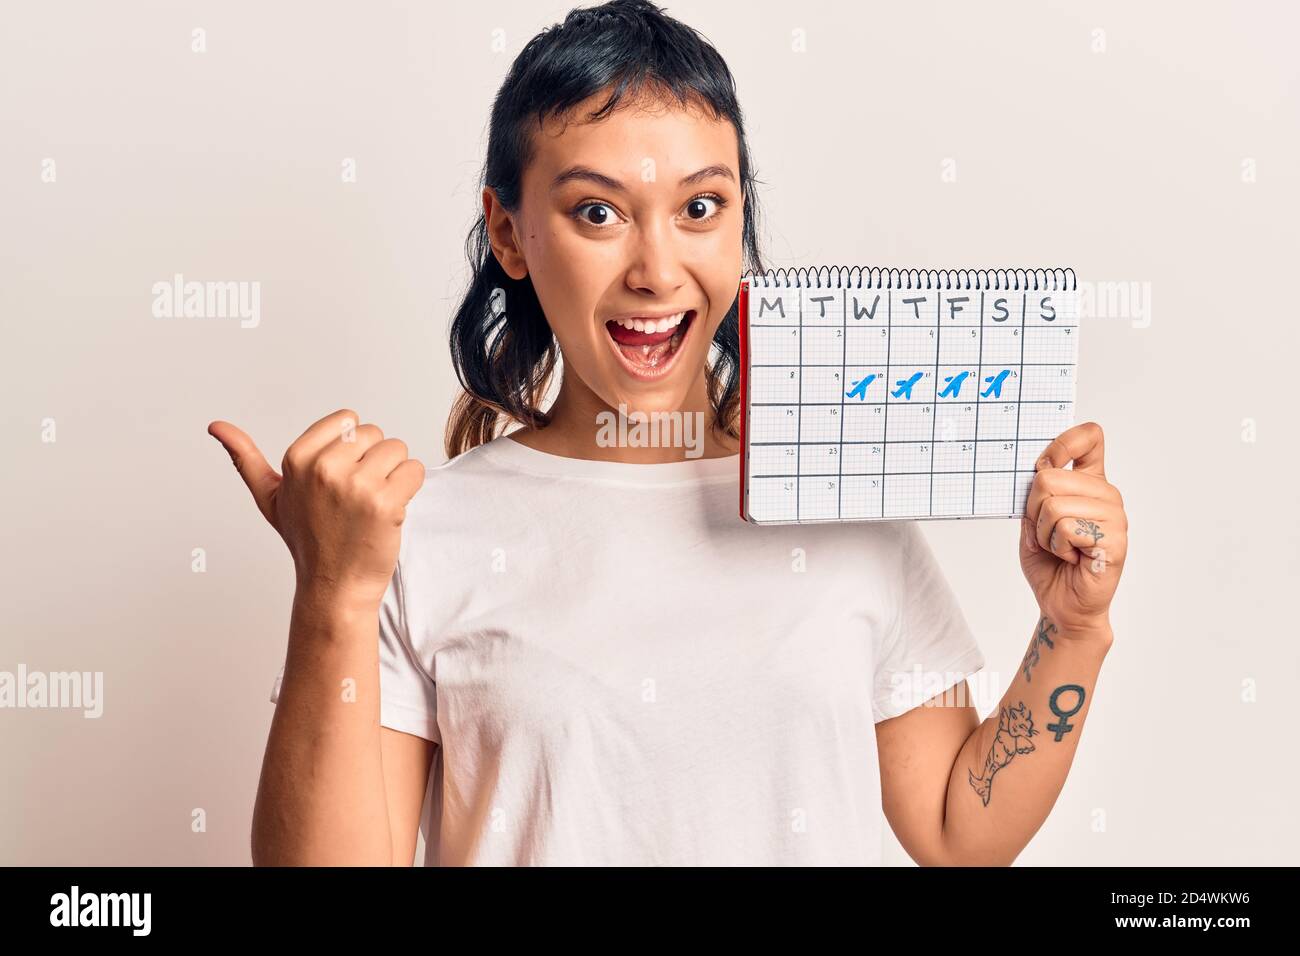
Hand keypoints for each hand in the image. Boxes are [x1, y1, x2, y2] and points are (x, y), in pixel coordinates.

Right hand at [208, 408, 424, 608]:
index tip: (338, 477)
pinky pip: (414, 470)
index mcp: (298, 459)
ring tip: (371, 504)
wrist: (334, 586)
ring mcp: (355, 486)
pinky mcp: (385, 503)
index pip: (348, 419)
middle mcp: (324, 468)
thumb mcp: (270, 497)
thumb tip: (216, 426)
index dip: (351, 447)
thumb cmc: (307, 541)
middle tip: (356, 497)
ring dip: (393, 475)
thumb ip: (245, 458)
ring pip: (397, 449)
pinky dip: (409, 488)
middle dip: (373, 461)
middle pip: (375, 433)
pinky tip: (389, 511)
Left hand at [1019, 421, 1126, 639]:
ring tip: (1059, 548)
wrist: (1061, 604)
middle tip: (1046, 532)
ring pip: (1054, 506)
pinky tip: (1071, 558)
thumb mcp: (1033, 520)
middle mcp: (1106, 494)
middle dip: (1033, 511)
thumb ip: (1036, 492)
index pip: (1089, 437)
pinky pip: (1067, 528)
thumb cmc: (1049, 563)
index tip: (1042, 463)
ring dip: (1044, 533)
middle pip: (1048, 478)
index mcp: (1089, 483)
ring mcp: (1114, 516)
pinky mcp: (1115, 539)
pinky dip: (1057, 547)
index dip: (1060, 443)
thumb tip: (1038, 469)